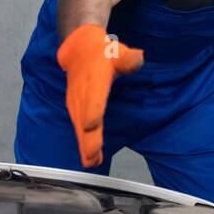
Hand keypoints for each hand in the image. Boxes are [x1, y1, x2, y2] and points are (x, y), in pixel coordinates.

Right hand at [55, 23, 143, 167]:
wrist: (78, 51)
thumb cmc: (103, 53)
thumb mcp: (116, 51)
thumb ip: (127, 59)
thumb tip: (138, 58)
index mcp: (94, 80)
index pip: (93, 97)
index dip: (92, 111)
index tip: (92, 125)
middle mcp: (82, 94)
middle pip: (84, 118)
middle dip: (88, 138)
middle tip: (91, 156)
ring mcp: (76, 103)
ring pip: (79, 127)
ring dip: (85, 145)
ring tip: (91, 162)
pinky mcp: (74, 110)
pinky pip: (78, 128)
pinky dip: (83, 144)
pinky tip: (90, 159)